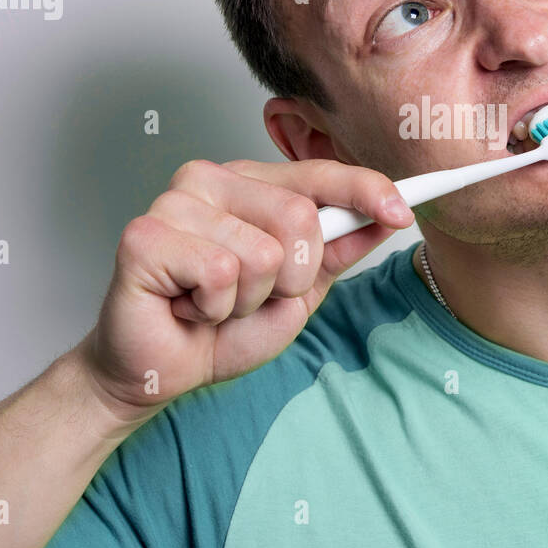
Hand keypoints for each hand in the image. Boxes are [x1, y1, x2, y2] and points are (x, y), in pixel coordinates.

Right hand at [80, 158, 412, 416]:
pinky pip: (219, 273)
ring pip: (263, 253)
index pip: (319, 174)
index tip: (403, 212)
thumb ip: (337, 250)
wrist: (161, 372)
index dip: (365, 190)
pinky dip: (213, 309)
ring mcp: (174, 202)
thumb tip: (388, 216)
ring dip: (248, 301)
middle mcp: (210, 180)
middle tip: (248, 298)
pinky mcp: (144, 235)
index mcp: (248, 184)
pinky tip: (186, 308)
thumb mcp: (299, 292)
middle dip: (291, 279)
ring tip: (212, 305)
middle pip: (299, 216)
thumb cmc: (220, 328)